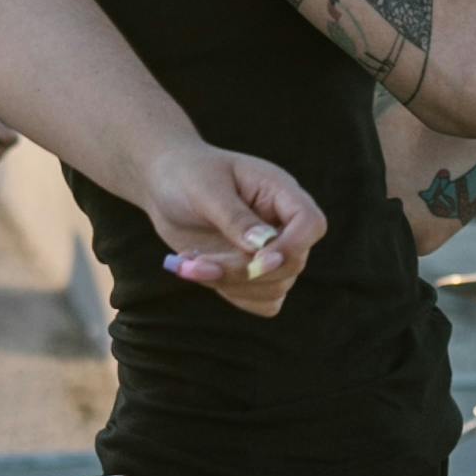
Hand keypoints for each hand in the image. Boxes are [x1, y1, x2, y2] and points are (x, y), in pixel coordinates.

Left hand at [147, 144, 324, 318]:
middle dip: (243, 272)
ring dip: (229, 284)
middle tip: (197, 262)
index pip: (311, 224)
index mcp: (280, 192)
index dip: (292, 248)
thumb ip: (235, 218)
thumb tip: (263, 246)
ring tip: (189, 263)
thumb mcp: (205, 189)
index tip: (256, 260)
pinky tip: (200, 271)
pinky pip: (261, 301)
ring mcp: (269, 251)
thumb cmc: (187, 174)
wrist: (165, 184)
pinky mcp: (252, 271)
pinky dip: (230, 294)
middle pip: (292, 265)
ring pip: (275, 289)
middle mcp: (282, 224)